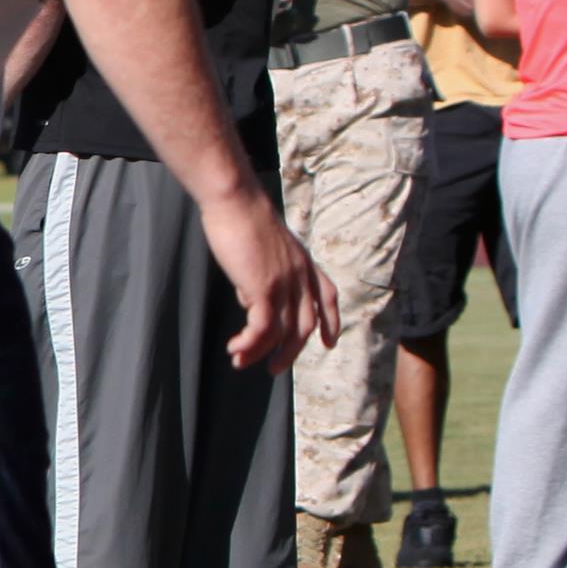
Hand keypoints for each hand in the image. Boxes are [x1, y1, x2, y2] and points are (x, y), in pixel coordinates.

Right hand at [195, 184, 335, 370]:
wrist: (235, 199)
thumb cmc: (241, 216)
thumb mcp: (262, 248)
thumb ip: (263, 273)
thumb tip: (251, 299)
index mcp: (304, 262)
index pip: (328, 296)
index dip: (331, 321)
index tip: (329, 342)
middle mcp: (300, 275)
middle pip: (306, 325)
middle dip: (291, 351)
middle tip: (273, 368)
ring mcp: (284, 283)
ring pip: (282, 332)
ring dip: (260, 353)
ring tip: (240, 362)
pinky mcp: (264, 287)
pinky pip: (262, 328)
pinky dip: (249, 343)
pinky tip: (234, 348)